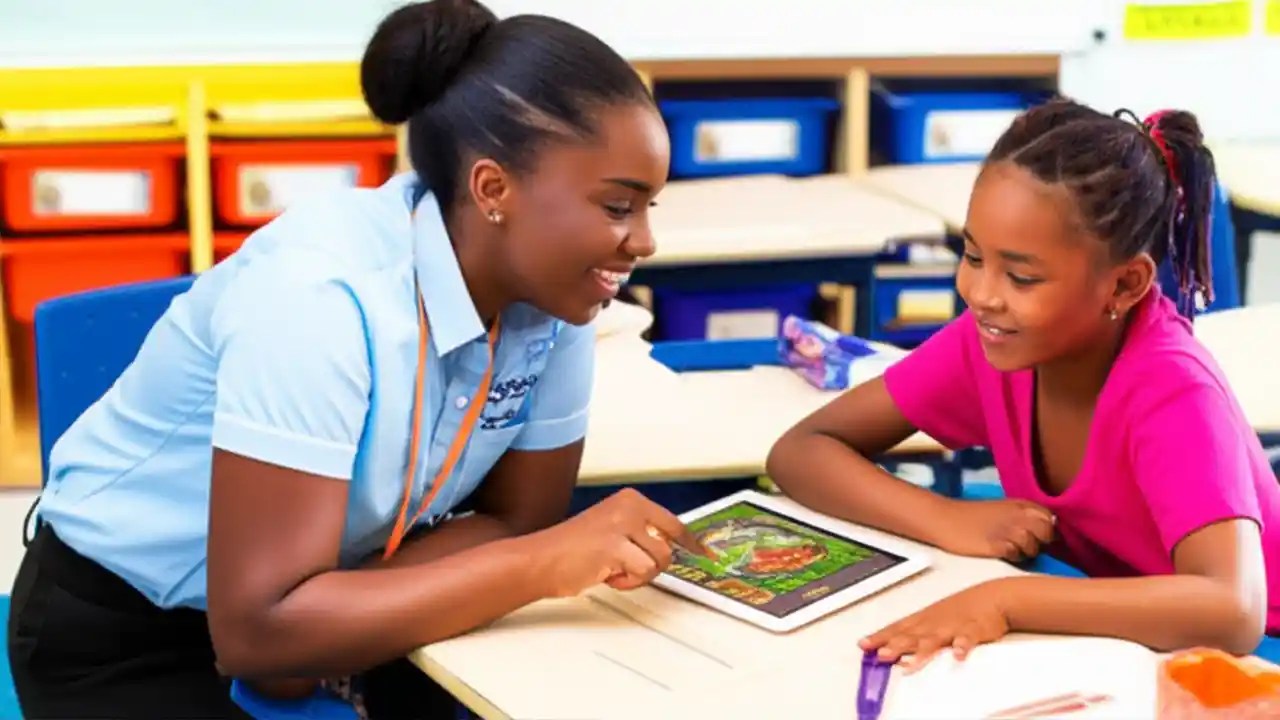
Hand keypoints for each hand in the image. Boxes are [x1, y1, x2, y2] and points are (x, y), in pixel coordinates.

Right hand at [532, 488, 710, 596]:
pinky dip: (627, 582)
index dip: (691, 541)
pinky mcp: (615, 547)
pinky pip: (642, 572)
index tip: (704, 551)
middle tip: (626, 568)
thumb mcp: (611, 529)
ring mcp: (622, 525)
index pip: (672, 522)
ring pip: (658, 561)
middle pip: (668, 546)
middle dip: (651, 566)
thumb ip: (638, 533)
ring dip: (637, 575)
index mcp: (629, 500)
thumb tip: (668, 547)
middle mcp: (628, 507)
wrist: (540, 560)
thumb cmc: (571, 549)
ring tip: (612, 569)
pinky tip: (607, 575)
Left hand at [859, 581, 1009, 670]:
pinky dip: (963, 646)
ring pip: (935, 640)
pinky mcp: (973, 630)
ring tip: (911, 663)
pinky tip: (958, 655)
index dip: (880, 637)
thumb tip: (888, 647)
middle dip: (896, 645)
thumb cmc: (958, 610)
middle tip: (881, 655)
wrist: (991, 597)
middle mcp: (933, 623)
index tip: (863, 645)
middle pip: (911, 636)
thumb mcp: (932, 619)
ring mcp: (953, 626)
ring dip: (922, 650)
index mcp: (922, 620)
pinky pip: (968, 639)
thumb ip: (912, 634)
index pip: (896, 629)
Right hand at [936, 498, 1053, 561]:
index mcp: (1019, 504)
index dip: (1047, 528)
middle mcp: (1016, 515)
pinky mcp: (995, 545)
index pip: (1049, 517)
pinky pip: (1015, 554)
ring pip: (1033, 545)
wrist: (944, 519)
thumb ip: (1025, 516)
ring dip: (1025, 551)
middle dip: (1041, 541)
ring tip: (1010, 549)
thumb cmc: (973, 516)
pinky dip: (1011, 556)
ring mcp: (1006, 530)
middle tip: (1026, 545)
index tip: (1037, 534)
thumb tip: (1049, 528)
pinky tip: (999, 552)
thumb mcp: (1003, 509)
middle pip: (1046, 531)